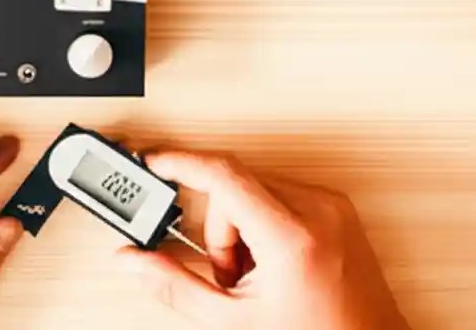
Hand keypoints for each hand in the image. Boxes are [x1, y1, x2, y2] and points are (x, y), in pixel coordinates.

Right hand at [117, 150, 409, 329]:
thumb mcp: (232, 324)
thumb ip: (175, 287)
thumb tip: (135, 261)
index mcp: (292, 237)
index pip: (223, 175)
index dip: (179, 163)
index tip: (153, 161)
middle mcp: (318, 212)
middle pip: (235, 186)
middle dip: (217, 227)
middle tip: (227, 273)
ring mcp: (333, 209)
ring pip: (256, 189)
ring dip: (241, 227)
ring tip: (254, 274)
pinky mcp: (339, 211)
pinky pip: (283, 196)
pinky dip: (265, 225)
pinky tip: (272, 263)